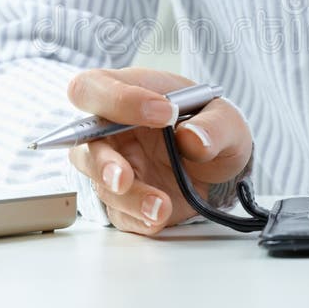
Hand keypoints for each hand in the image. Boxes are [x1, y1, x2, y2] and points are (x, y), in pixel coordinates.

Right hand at [66, 67, 251, 234]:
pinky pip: (119, 213)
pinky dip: (137, 219)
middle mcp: (112, 129)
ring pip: (99, 182)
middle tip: (125, 176)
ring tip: (161, 206)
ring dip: (128, 197)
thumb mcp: (226, 119)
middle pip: (81, 139)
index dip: (121, 101)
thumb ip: (214, 126)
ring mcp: (115, 165)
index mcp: (128, 92)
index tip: (165, 114)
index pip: (97, 88)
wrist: (220, 164)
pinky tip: (159, 218)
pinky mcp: (124, 199)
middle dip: (100, 161)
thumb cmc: (211, 127)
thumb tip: (193, 139)